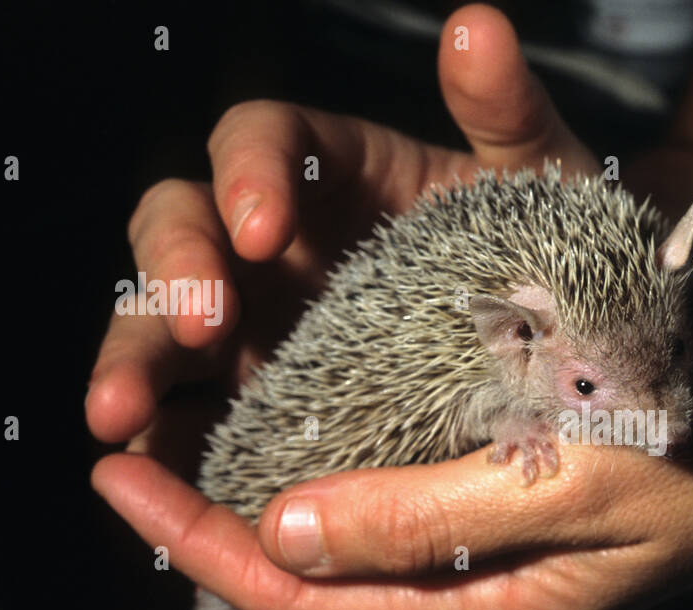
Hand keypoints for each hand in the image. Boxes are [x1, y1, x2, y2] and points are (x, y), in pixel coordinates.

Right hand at [85, 2, 598, 449]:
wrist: (568, 365)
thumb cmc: (550, 260)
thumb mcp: (541, 191)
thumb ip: (507, 113)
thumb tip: (474, 27)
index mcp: (332, 171)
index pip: (256, 142)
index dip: (246, 175)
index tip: (264, 228)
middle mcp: (276, 243)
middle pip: (180, 228)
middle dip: (174, 272)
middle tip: (201, 327)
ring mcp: (256, 326)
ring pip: (159, 327)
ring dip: (134, 365)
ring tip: (124, 421)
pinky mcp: (255, 404)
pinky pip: (189, 419)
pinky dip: (165, 445)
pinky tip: (153, 481)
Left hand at [93, 311, 692, 609]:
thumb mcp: (564, 482)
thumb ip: (425, 518)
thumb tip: (286, 537)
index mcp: (493, 608)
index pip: (318, 600)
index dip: (212, 555)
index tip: (130, 492)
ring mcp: (509, 584)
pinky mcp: (525, 542)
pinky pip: (407, 589)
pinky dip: (336, 581)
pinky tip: (308, 549)